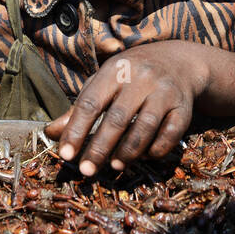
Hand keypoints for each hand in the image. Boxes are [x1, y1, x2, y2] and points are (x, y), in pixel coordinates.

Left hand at [45, 41, 208, 176]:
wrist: (178, 62)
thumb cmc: (131, 76)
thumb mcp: (104, 82)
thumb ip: (80, 108)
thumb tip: (51, 133)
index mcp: (115, 70)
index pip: (91, 102)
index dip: (76, 130)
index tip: (65, 154)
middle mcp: (140, 78)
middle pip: (117, 118)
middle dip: (100, 147)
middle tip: (86, 171)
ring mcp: (164, 92)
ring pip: (145, 127)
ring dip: (128, 151)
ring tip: (115, 166)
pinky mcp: (183, 107)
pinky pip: (170, 134)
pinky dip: (156, 148)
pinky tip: (145, 156)